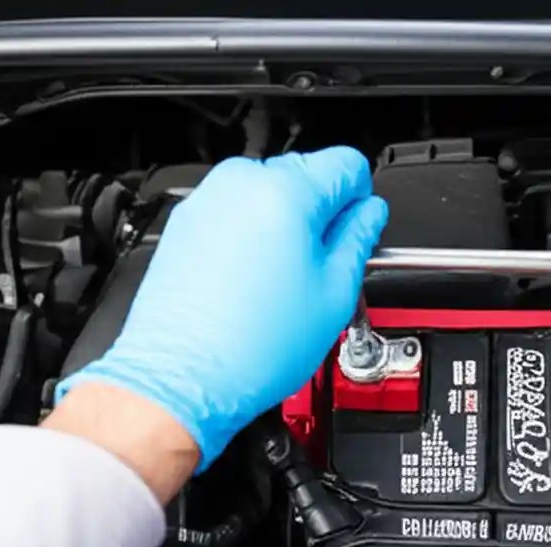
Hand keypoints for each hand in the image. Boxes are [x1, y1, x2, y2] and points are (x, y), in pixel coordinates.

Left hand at [57, 148, 387, 471]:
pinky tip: (252, 285)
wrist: (181, 377)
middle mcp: (241, 182)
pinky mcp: (185, 224)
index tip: (359, 230)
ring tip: (283, 285)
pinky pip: (234, 216)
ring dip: (286, 228)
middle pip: (307, 176)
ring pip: (269, 195)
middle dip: (323, 216)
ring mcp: (207, 201)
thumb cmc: (250, 346)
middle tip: (322, 270)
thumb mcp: (333, 293)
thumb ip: (360, 239)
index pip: (349, 164)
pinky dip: (250, 240)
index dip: (363, 200)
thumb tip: (369, 214)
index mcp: (287, 190)